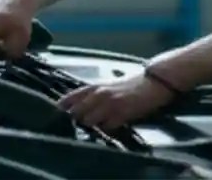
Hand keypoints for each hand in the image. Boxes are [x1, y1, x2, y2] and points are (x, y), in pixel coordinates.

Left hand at [56, 73, 175, 130]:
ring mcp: (109, 104)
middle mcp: (98, 94)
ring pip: (89, 121)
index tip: (59, 117)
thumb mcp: (106, 86)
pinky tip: (112, 126)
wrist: (152, 83)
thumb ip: (91, 96)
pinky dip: (107, 129)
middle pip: (76, 113)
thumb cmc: (129, 85)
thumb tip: (76, 109)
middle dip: (77, 120)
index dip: (62, 110)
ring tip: (98, 125)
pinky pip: (107, 127)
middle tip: (80, 125)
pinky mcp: (121, 113)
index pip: (68, 99)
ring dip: (92, 126)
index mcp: (93, 87)